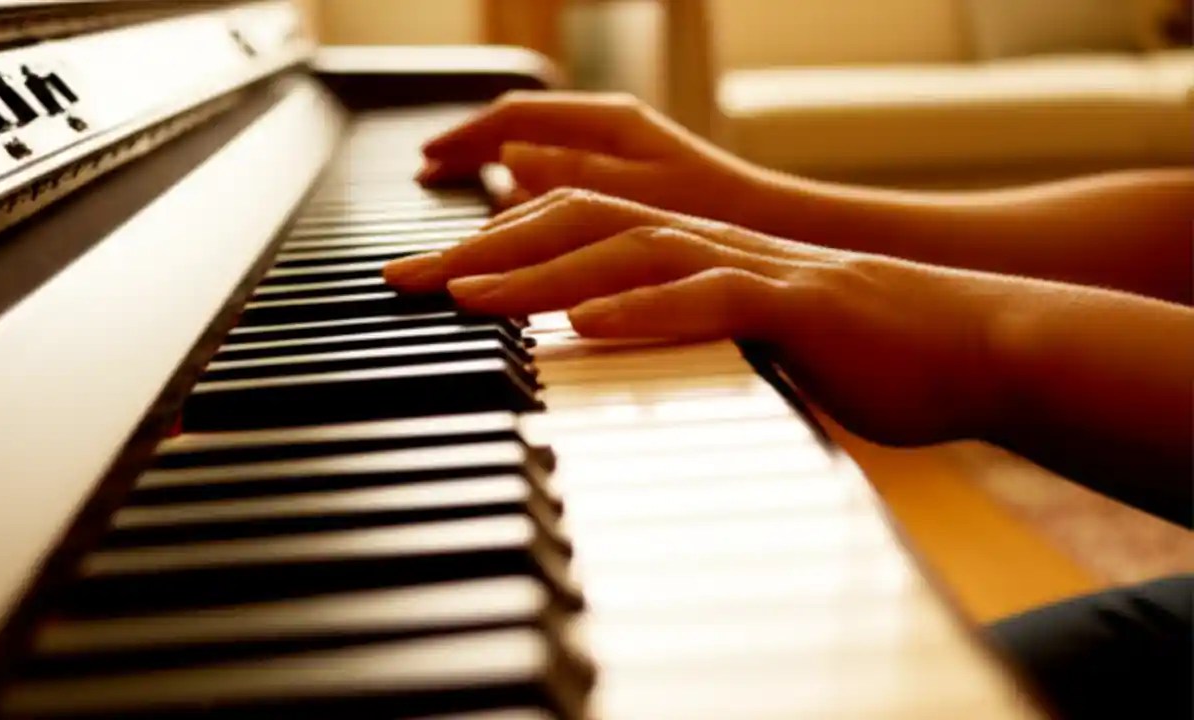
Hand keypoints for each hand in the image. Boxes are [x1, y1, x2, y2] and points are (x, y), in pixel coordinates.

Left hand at [386, 189, 1017, 446]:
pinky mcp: (794, 304)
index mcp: (688, 249)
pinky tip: (584, 324)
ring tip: (465, 296)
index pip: (570, 226)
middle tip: (401, 281)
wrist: (962, 342)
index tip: (419, 275)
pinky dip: (643, 312)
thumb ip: (669, 327)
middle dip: (481, 249)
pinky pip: (708, 300)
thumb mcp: (740, 335)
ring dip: (539, 273)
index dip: (489, 241)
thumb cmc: (849, 346)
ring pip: (627, 252)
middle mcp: (707, 241)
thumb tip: (597, 340)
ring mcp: (749, 266)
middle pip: (574, 224)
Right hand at [417, 91, 762, 222]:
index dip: (463, 140)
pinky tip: (509, 225)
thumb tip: (507, 161)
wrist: (779, 228)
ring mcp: (615, 157)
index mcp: (608, 124)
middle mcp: (607, 132)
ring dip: (489, 177)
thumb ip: (572, 176)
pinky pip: (556, 183)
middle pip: (517, 136)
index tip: (424, 163)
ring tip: (451, 201)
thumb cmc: (720, 211)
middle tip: (423, 179)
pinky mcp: (624, 186)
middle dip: (466, 157)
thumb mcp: (641, 196)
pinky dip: (523, 199)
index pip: (514, 119)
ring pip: (534, 160)